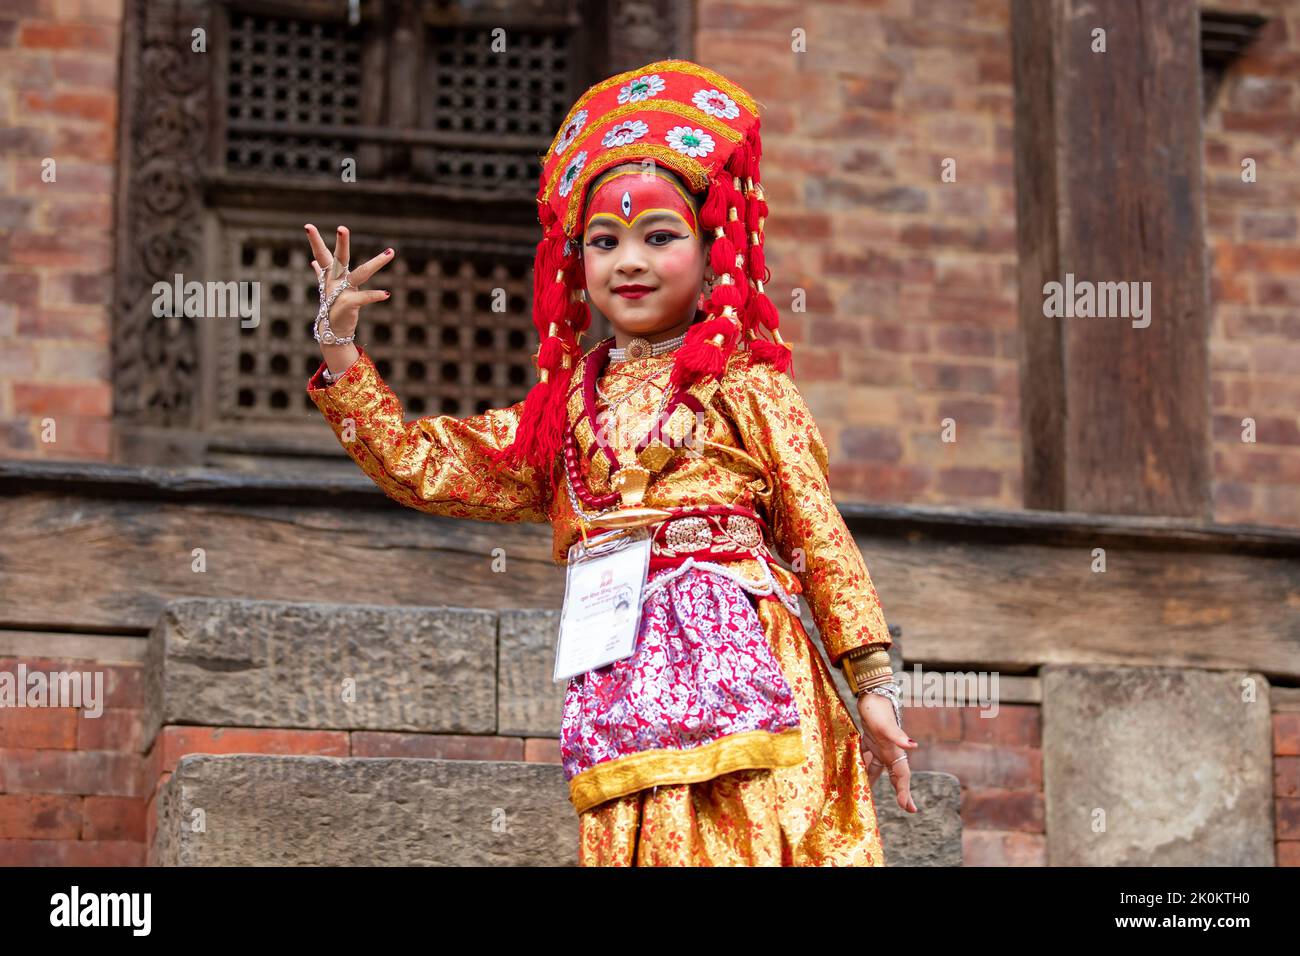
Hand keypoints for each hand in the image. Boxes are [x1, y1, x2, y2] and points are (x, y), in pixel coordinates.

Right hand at [304, 223, 393, 339]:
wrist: (331, 331)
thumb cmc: (331, 306)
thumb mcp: (326, 288)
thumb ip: (320, 273)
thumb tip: (313, 262)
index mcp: (330, 275)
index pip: (321, 254)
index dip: (314, 240)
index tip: (307, 225)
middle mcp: (336, 280)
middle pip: (339, 258)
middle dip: (341, 243)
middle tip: (342, 228)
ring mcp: (342, 291)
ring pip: (361, 273)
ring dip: (376, 263)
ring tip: (391, 253)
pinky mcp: (350, 304)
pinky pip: (364, 297)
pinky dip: (375, 295)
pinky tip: (386, 293)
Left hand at [858, 691, 918, 812]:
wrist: (871, 693)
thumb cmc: (878, 708)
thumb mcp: (886, 724)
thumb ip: (898, 736)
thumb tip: (913, 746)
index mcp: (895, 750)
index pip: (902, 775)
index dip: (906, 792)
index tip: (910, 809)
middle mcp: (890, 751)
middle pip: (896, 776)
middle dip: (901, 792)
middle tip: (908, 808)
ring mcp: (880, 746)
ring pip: (880, 769)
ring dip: (876, 781)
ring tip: (869, 797)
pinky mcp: (870, 741)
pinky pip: (867, 759)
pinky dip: (863, 768)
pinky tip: (855, 775)